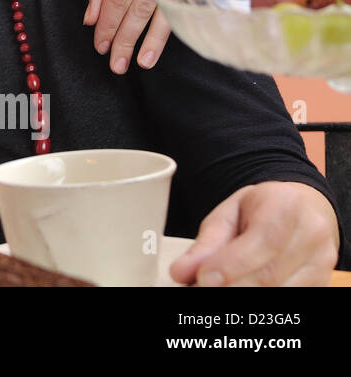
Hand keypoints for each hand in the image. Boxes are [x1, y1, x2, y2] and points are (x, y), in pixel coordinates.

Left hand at [85, 0, 212, 72]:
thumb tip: (92, 18)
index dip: (110, 26)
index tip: (100, 48)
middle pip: (146, 6)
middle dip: (130, 39)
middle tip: (117, 66)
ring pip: (171, 4)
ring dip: (156, 36)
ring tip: (144, 62)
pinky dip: (183, 13)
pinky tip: (174, 36)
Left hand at [169, 182, 338, 285]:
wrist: (300, 208)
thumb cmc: (261, 209)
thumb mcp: (229, 214)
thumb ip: (206, 244)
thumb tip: (181, 272)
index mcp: (285, 205)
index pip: (263, 240)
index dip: (233, 264)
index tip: (204, 279)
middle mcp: (311, 234)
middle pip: (271, 274)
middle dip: (231, 286)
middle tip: (200, 288)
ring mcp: (322, 262)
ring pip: (280, 291)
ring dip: (243, 293)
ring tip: (214, 287)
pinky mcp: (321, 282)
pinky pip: (288, 298)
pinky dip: (260, 297)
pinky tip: (238, 288)